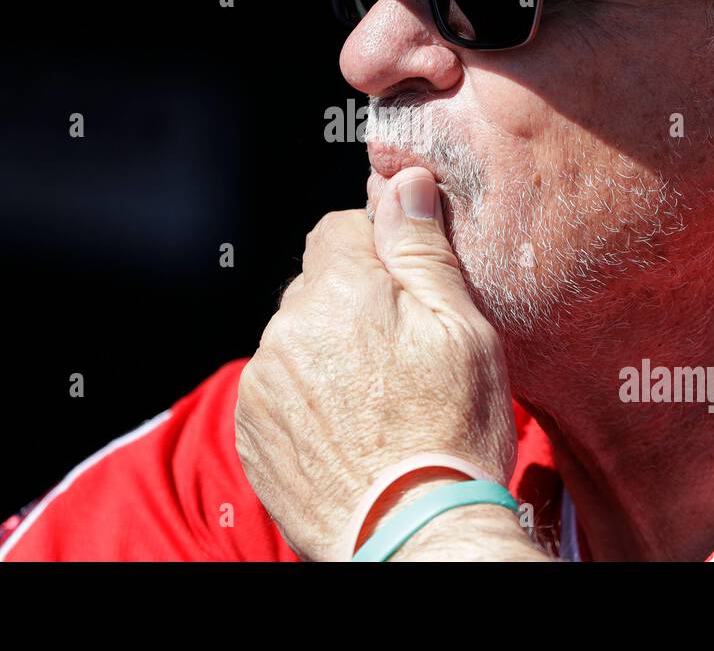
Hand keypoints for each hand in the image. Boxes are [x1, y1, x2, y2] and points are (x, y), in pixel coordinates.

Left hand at [234, 167, 518, 561]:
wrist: (412, 533)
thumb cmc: (449, 433)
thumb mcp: (461, 328)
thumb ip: (421, 248)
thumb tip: (402, 181)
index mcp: (338, 288)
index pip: (340, 229)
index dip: (380, 255)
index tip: (408, 297)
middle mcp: (286, 327)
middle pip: (317, 285)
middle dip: (353, 305)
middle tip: (402, 357)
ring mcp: (262, 381)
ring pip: (297, 338)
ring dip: (327, 352)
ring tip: (377, 402)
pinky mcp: (252, 427)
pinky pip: (278, 387)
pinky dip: (306, 398)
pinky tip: (347, 428)